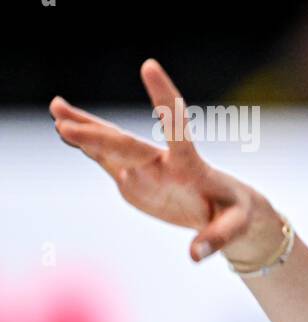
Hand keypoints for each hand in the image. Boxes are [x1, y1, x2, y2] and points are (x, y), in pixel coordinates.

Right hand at [50, 59, 275, 263]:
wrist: (226, 212)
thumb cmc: (236, 214)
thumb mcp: (235, 227)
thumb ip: (217, 238)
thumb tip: (196, 255)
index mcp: (191, 165)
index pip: (177, 126)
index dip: (164, 98)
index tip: (149, 66)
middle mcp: (163, 162)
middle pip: (128, 144)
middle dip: (97, 134)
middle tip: (65, 123)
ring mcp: (146, 170)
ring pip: (112, 145)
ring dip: (85, 128)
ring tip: (56, 109)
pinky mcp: (135, 179)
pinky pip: (107, 160)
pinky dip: (86, 145)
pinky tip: (62, 129)